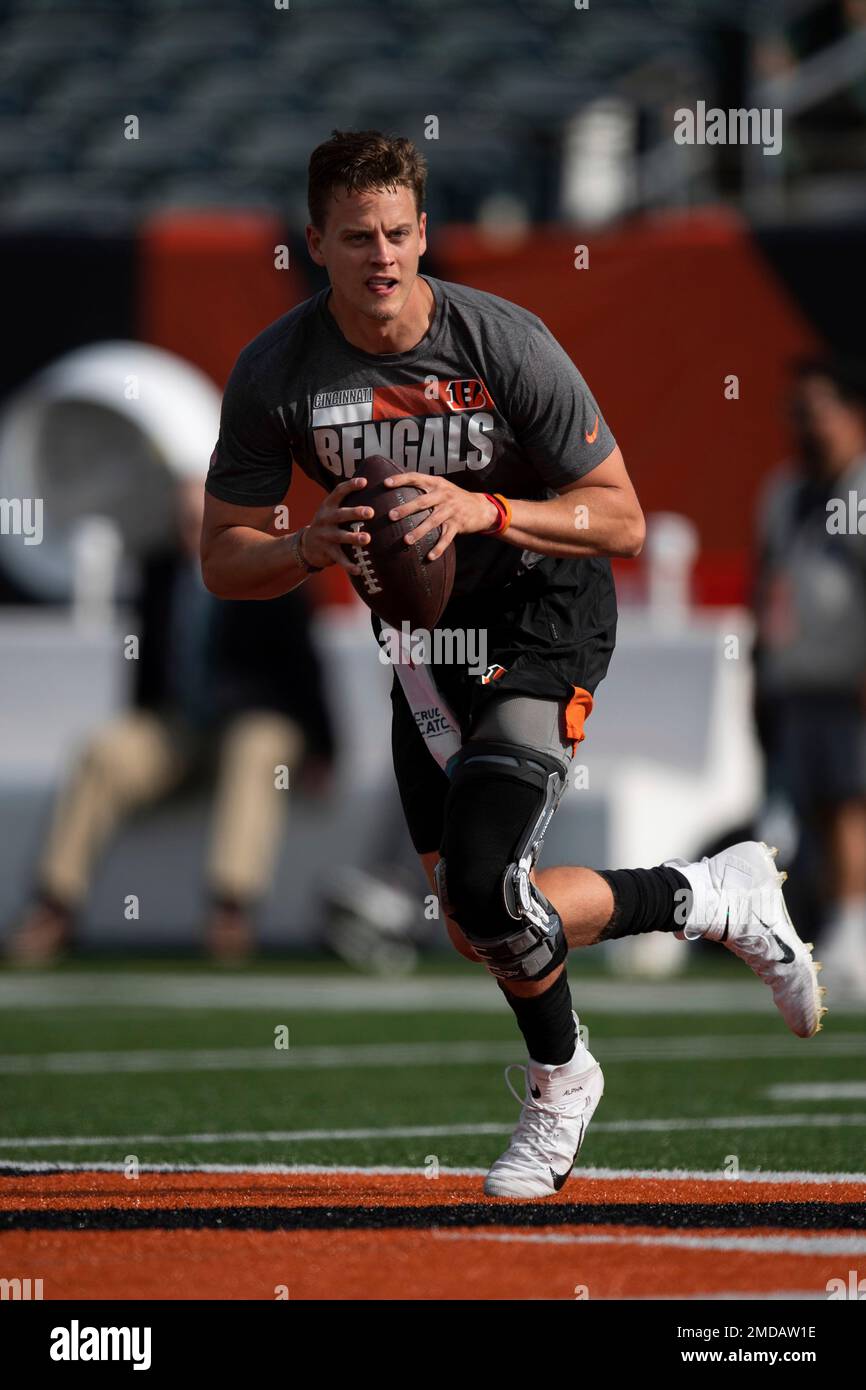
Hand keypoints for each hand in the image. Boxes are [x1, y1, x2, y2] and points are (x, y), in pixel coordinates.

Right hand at [302, 477, 374, 574]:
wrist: (306, 546)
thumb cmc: (328, 525)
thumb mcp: (332, 511)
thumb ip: (347, 502)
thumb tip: (371, 484)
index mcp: (328, 506)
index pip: (338, 492)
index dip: (350, 486)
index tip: (364, 481)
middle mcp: (325, 519)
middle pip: (340, 514)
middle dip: (355, 512)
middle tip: (370, 512)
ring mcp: (325, 536)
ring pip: (340, 537)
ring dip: (353, 538)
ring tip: (367, 539)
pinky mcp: (327, 552)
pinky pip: (339, 559)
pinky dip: (349, 565)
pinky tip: (359, 569)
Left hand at [383, 473, 499, 559]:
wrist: (481, 507)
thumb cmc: (454, 497)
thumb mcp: (442, 486)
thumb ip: (424, 486)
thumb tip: (397, 486)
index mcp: (437, 484)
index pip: (416, 477)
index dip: (401, 479)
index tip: (386, 483)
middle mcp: (444, 495)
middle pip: (422, 502)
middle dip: (406, 509)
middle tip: (391, 516)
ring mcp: (451, 511)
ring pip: (432, 522)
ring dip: (419, 531)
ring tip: (406, 540)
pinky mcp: (458, 525)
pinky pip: (446, 538)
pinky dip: (438, 548)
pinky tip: (429, 557)